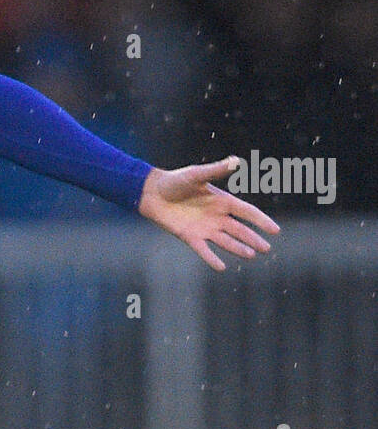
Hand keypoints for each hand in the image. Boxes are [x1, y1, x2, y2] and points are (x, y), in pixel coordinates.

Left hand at [138, 157, 278, 271]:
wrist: (152, 193)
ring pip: (226, 241)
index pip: (247, 212)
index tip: (275, 230)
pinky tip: (222, 267)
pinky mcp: (190, 237)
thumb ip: (216, 170)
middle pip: (239, 230)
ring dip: (238, 248)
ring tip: (251, 255)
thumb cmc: (175, 181)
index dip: (261, 221)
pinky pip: (204, 250)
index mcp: (222, 201)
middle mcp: (216, 216)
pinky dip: (212, 258)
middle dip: (253, 239)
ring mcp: (204, 228)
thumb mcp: (196, 174)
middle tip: (267, 249)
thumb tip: (236, 161)